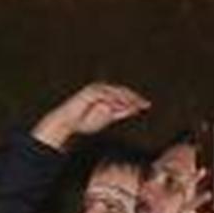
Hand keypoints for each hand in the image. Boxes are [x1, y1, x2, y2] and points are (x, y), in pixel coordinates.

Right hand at [31, 82, 151, 149]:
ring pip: (114, 92)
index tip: (146, 105)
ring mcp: (95, 89)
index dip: (136, 99)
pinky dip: (114, 100)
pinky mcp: (90, 92)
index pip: (124, 94)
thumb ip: (119, 112)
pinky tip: (122, 105)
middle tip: (144, 104)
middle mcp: (102, 88)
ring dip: (126, 98)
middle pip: (122, 91)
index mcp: (106, 93)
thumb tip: (134, 109)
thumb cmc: (85, 122)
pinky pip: (105, 95)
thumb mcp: (107, 118)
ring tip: (135, 105)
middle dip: (134, 98)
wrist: (67, 124)